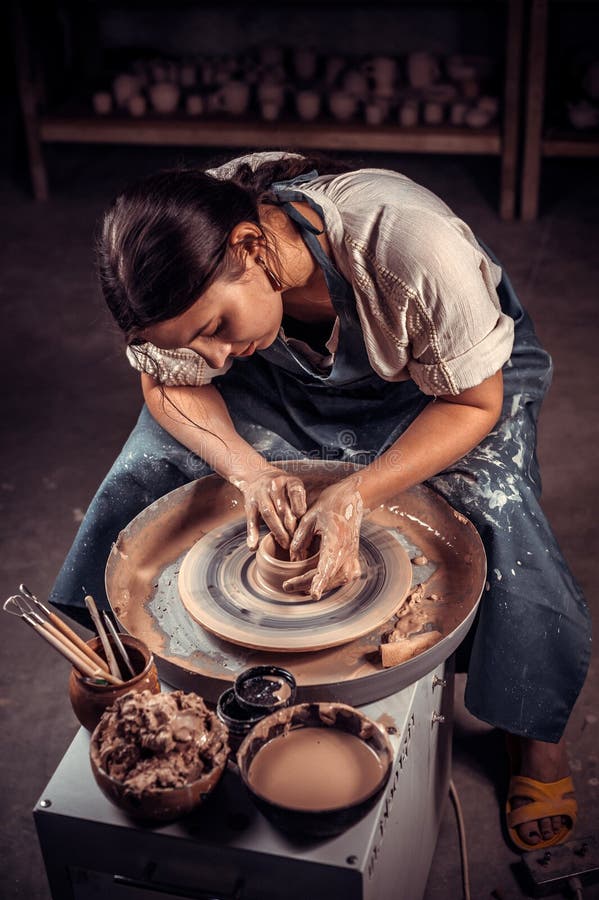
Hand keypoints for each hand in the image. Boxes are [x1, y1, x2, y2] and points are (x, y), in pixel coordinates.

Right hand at [233, 467, 306, 550]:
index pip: (295, 492)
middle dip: (290, 526)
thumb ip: (300, 503)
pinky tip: (253, 545)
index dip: (298, 505)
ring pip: (269, 514)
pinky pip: (252, 519)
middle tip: (297, 540)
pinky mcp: (250, 504)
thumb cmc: (283, 489)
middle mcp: (274, 486)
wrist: (258, 476)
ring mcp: (260, 495)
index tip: (301, 517)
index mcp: (289, 481)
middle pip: (282, 507)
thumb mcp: (294, 488)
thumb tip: (307, 526)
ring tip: (285, 544)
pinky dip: (252, 533)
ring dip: (277, 531)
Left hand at [284, 479, 363, 599]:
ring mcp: (353, 557)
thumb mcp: (308, 518)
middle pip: (328, 577)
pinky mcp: (354, 560)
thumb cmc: (328, 507)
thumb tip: (292, 560)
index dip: (320, 581)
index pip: (327, 565)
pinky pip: (342, 578)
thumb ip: (299, 540)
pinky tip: (315, 582)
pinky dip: (328, 581)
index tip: (314, 594)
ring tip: (296, 584)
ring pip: (336, 581)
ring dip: (317, 584)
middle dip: (307, 584)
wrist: (352, 500)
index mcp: (336, 540)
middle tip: (287, 586)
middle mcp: (348, 552)